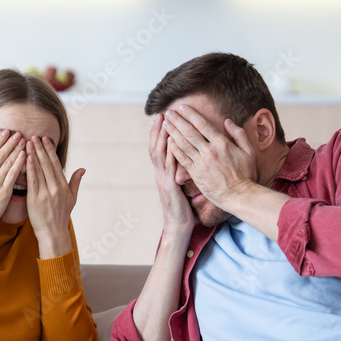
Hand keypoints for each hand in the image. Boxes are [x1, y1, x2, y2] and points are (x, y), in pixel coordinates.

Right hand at [0, 131, 24, 218]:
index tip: (6, 132)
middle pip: (0, 155)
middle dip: (10, 142)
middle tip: (18, 133)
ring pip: (8, 163)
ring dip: (16, 151)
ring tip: (24, 141)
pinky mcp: (4, 192)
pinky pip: (13, 175)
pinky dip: (19, 164)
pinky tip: (25, 156)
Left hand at [26, 135, 84, 257]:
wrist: (53, 233)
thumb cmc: (61, 216)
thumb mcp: (72, 199)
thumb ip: (76, 182)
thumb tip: (82, 169)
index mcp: (64, 186)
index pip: (56, 164)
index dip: (50, 150)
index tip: (44, 139)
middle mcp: (56, 188)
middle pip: (47, 164)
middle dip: (40, 149)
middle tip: (34, 136)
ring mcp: (45, 193)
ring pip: (39, 169)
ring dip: (33, 154)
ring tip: (27, 142)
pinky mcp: (35, 199)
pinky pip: (32, 180)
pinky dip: (29, 168)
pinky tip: (26, 157)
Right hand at [149, 114, 193, 236]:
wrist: (178, 226)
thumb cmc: (183, 209)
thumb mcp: (180, 188)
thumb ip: (180, 174)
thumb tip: (184, 161)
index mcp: (164, 174)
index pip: (159, 149)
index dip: (159, 134)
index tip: (162, 118)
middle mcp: (161, 174)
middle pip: (156, 147)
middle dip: (158, 130)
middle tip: (161, 113)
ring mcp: (164, 180)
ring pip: (159, 154)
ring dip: (161, 136)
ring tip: (164, 121)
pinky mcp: (170, 186)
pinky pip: (169, 166)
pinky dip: (170, 152)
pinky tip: (172, 141)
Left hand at [162, 105, 258, 207]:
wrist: (239, 195)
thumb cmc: (246, 174)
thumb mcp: (249, 151)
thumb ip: (239, 134)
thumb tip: (227, 121)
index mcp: (222, 143)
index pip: (202, 124)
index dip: (190, 114)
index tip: (182, 107)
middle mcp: (210, 151)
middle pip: (189, 131)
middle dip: (177, 120)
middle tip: (169, 112)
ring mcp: (201, 163)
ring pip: (183, 144)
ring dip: (173, 132)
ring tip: (165, 123)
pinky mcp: (196, 174)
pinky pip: (183, 159)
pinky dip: (175, 149)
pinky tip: (168, 141)